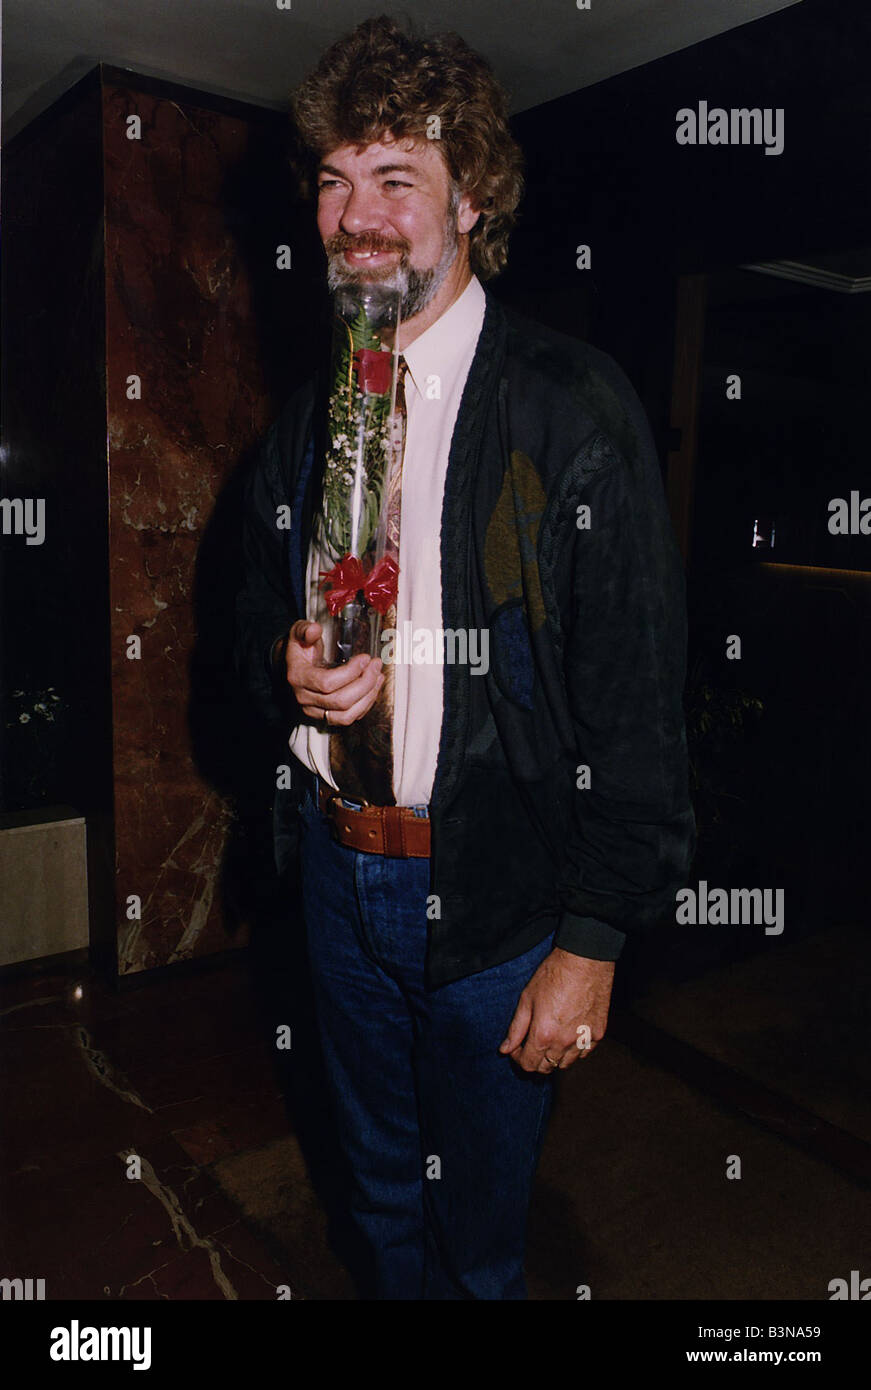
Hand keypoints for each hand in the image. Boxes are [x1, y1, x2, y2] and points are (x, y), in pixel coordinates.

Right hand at [280, 620, 383, 726]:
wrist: (293, 666)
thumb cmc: (301, 649)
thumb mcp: (298, 634)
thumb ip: (305, 630)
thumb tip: (314, 629)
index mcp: (298, 677)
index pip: (326, 683)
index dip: (350, 672)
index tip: (365, 658)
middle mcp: (304, 698)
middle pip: (340, 701)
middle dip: (364, 683)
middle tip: (376, 665)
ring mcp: (314, 711)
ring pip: (346, 715)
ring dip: (368, 697)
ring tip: (378, 677)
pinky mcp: (325, 717)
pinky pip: (348, 719)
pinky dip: (365, 705)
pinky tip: (373, 688)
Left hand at [499, 948, 614, 1073]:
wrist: (585, 961)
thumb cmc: (553, 975)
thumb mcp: (527, 998)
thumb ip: (516, 1028)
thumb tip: (505, 1049)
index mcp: (543, 1035)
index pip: (528, 1064)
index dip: (518, 1059)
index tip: (517, 1049)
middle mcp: (564, 1042)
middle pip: (546, 1067)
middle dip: (535, 1060)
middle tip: (531, 1046)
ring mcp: (583, 1039)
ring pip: (566, 1064)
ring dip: (554, 1058)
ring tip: (549, 1041)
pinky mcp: (598, 1033)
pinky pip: (584, 1053)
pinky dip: (574, 1051)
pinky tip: (568, 1037)